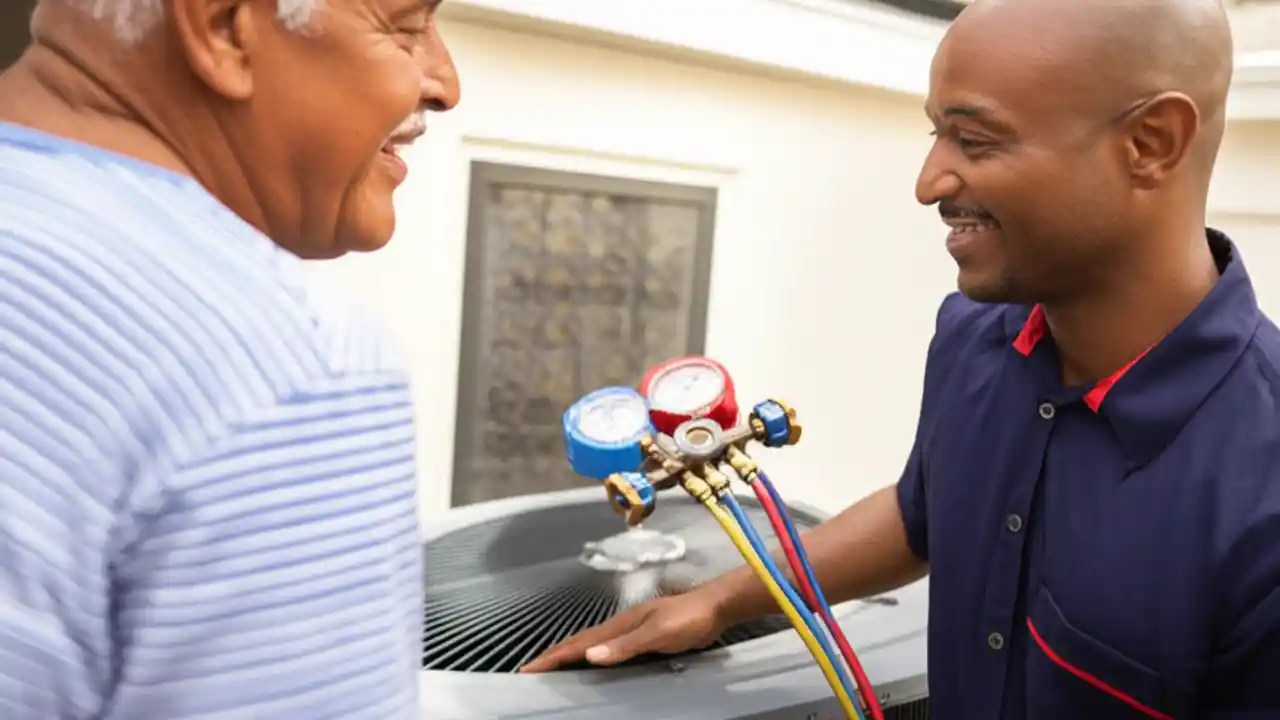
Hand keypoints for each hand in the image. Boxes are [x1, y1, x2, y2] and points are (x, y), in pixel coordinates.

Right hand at [519, 590, 728, 672]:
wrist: (715, 606)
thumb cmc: (688, 618)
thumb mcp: (658, 632)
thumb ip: (626, 645)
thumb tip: (590, 655)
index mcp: (619, 624)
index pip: (579, 643)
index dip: (554, 656)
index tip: (530, 668)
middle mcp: (620, 625)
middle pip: (580, 641)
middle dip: (554, 654)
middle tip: (531, 669)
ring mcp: (631, 629)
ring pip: (592, 643)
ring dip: (570, 654)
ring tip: (553, 666)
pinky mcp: (642, 636)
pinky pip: (607, 647)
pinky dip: (591, 655)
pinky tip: (593, 663)